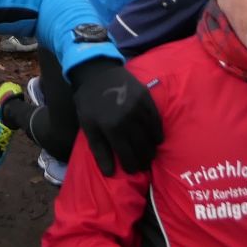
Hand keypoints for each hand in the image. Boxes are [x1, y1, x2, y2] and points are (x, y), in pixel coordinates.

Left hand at [71, 56, 162, 174]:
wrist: (97, 73)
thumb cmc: (90, 103)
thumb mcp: (88, 127)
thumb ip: (100, 150)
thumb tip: (110, 173)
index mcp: (111, 127)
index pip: (127, 155)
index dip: (131, 166)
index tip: (132, 170)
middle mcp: (127, 119)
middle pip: (141, 147)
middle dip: (143, 160)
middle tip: (143, 165)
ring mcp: (139, 107)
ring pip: (151, 135)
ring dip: (152, 148)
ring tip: (150, 155)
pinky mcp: (146, 98)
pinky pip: (156, 120)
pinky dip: (158, 132)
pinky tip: (156, 139)